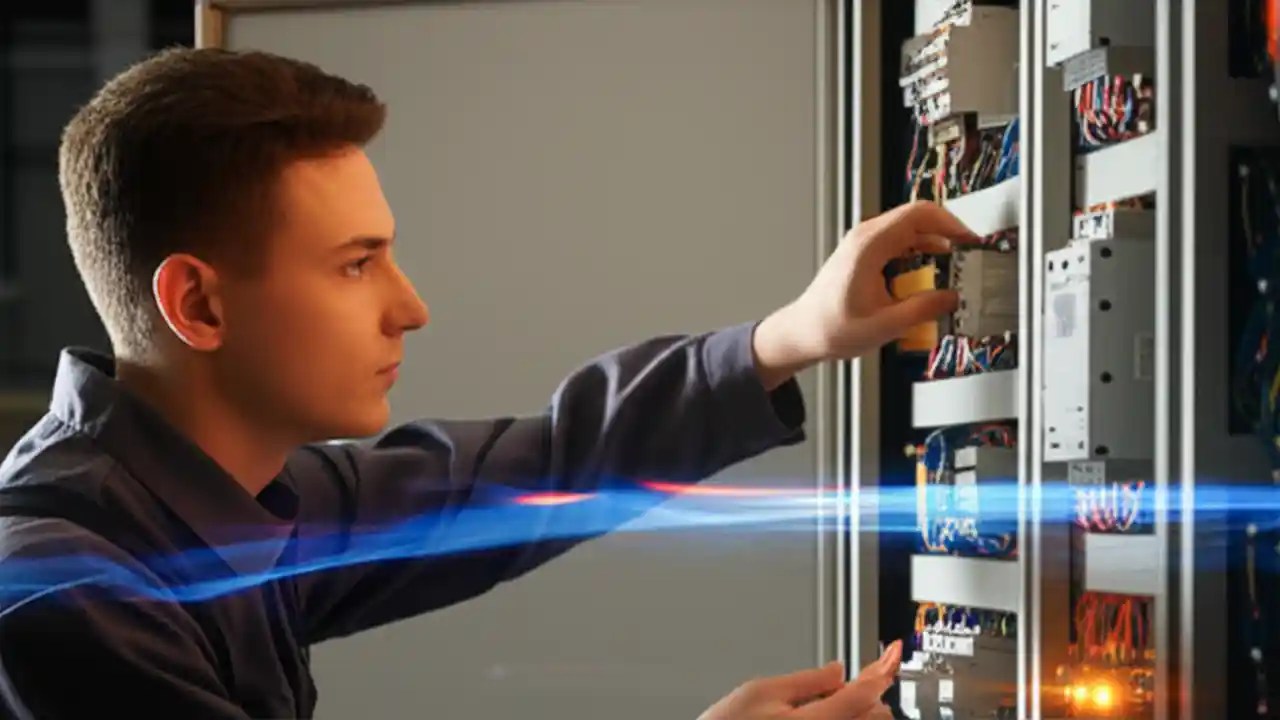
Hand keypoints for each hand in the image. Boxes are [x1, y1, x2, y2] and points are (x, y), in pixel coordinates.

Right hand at [696, 640, 902, 719]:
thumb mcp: (759, 692)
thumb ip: (806, 680)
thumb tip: (836, 670)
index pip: (865, 693)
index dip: (883, 667)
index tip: (894, 652)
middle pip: (876, 715)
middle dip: (867, 693)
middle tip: (840, 682)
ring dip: (858, 711)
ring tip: (824, 703)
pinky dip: (845, 719)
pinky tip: (824, 713)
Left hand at [752, 201, 978, 388]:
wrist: (804, 332)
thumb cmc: (831, 327)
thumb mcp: (884, 325)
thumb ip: (923, 310)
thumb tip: (952, 298)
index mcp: (869, 246)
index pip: (919, 214)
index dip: (951, 223)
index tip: (970, 240)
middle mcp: (865, 237)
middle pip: (917, 217)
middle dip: (947, 233)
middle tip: (968, 255)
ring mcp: (864, 243)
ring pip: (910, 228)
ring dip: (935, 242)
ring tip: (954, 265)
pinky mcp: (865, 252)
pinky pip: (900, 240)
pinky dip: (920, 250)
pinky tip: (931, 270)